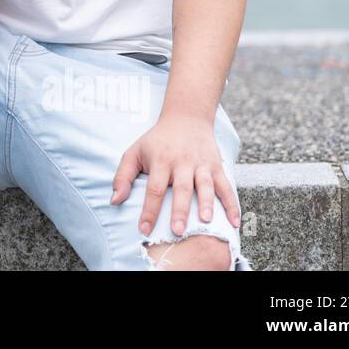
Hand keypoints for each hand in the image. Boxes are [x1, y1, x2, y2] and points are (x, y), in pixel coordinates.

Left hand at [109, 112, 240, 235]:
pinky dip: (232, 204)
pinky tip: (234, 222)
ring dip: (206, 204)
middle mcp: (182, 162)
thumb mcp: (134, 152)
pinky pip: (226, 186)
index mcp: (161, 161)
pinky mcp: (216, 166)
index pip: (154, 188)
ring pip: (205, 185)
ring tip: (205, 221)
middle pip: (181, 188)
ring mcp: (201, 164)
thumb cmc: (156, 141)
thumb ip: (123, 176)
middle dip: (179, 210)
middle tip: (177, 231)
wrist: (186, 117)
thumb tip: (114, 200)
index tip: (144, 229)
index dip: (149, 210)